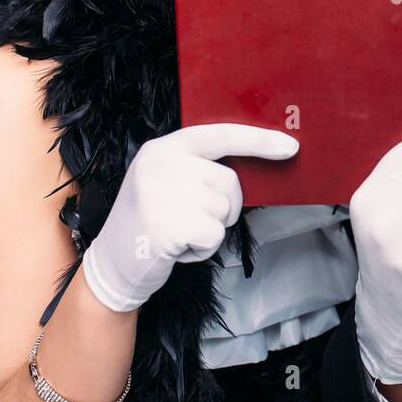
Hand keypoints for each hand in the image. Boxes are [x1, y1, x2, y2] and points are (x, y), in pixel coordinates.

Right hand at [81, 123, 298, 312]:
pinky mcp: (165, 224)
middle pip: (229, 181)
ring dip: (210, 230)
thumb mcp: (166, 183)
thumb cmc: (151, 225)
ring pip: (224, 210)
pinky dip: (203, 249)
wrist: (111, 266)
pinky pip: (215, 235)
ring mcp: (159, 193)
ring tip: (178, 234)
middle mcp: (159, 164)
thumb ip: (199, 169)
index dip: (258, 139)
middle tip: (192, 221)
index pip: (220, 135)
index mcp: (162, 148)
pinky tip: (177, 249)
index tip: (290, 146)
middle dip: (224, 207)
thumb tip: (253, 165)